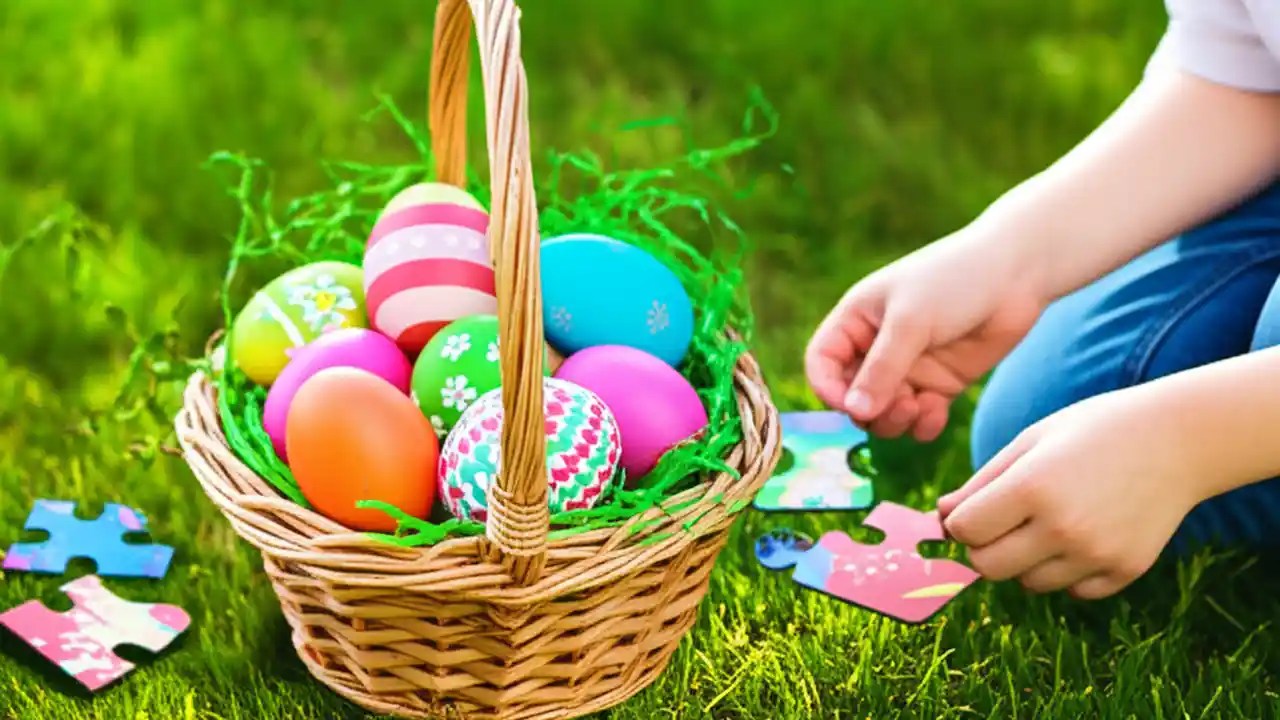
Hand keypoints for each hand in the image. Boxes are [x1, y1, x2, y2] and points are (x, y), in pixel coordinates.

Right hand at [805, 228, 1045, 439]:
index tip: (848, 405)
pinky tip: (937, 411)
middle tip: (897, 405)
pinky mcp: (939, 383)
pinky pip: (918, 418)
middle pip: (852, 396)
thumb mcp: (911, 321)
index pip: (822, 363)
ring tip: (919, 406)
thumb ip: (882, 370)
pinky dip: (923, 424)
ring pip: (884, 413)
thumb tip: (854, 412)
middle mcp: (877, 347)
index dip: (827, 388)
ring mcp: (909, 367)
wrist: (1016, 273)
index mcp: (857, 320)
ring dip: (895, 420)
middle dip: (869, 410)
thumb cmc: (954, 281)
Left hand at [937, 387, 1202, 598]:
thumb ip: (981, 484)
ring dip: (1025, 560)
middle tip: (1001, 523)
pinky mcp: (1124, 570)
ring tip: (1049, 521)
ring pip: (1028, 583)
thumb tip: (941, 519)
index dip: (959, 522)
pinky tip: (1083, 533)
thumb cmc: (1091, 432)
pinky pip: (1071, 590)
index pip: (965, 531)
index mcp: (1032, 486)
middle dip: (983, 548)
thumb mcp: (1030, 442)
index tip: (970, 510)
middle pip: (988, 567)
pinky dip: (1066, 571)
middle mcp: (1063, 526)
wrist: (1176, 439)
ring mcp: (1096, 553)